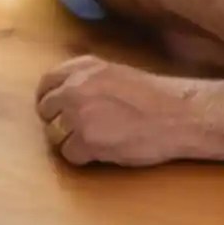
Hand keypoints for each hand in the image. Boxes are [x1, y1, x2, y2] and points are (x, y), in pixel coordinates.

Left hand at [36, 55, 195, 166]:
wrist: (178, 115)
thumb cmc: (155, 97)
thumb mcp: (116, 73)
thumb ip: (88, 80)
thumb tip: (66, 95)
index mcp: (83, 67)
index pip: (46, 84)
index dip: (51, 100)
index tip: (58, 111)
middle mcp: (75, 88)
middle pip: (45, 111)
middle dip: (58, 122)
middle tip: (80, 130)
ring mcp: (79, 115)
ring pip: (54, 135)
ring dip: (70, 141)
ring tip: (95, 141)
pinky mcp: (87, 141)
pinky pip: (68, 154)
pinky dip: (83, 157)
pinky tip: (103, 152)